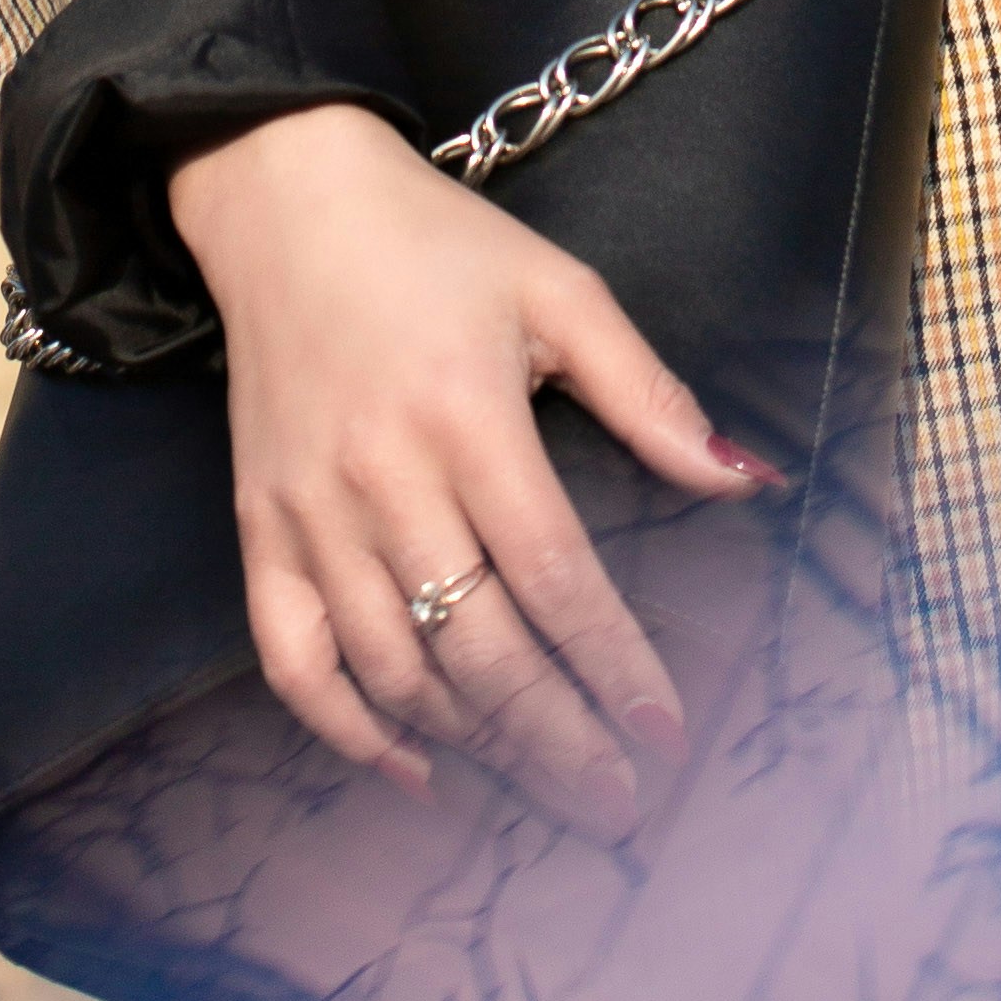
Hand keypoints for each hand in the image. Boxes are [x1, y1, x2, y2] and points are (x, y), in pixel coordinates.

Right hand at [168, 98, 772, 835]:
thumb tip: (743, 479)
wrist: (288, 203)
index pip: (554, 575)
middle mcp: (385, 479)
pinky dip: (347, 727)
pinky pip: (292, 658)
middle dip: (557, 735)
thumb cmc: (437, 246)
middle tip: (618, 797)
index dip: (613, 663)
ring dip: (475, 740)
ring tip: (542, 776)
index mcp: (468, 417)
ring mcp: (312, 512)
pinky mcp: (257, 528)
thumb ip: (648, 393)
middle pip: (479, 644)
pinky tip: (414, 764)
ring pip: (394, 667)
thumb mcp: (559, 290)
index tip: (666, 731)